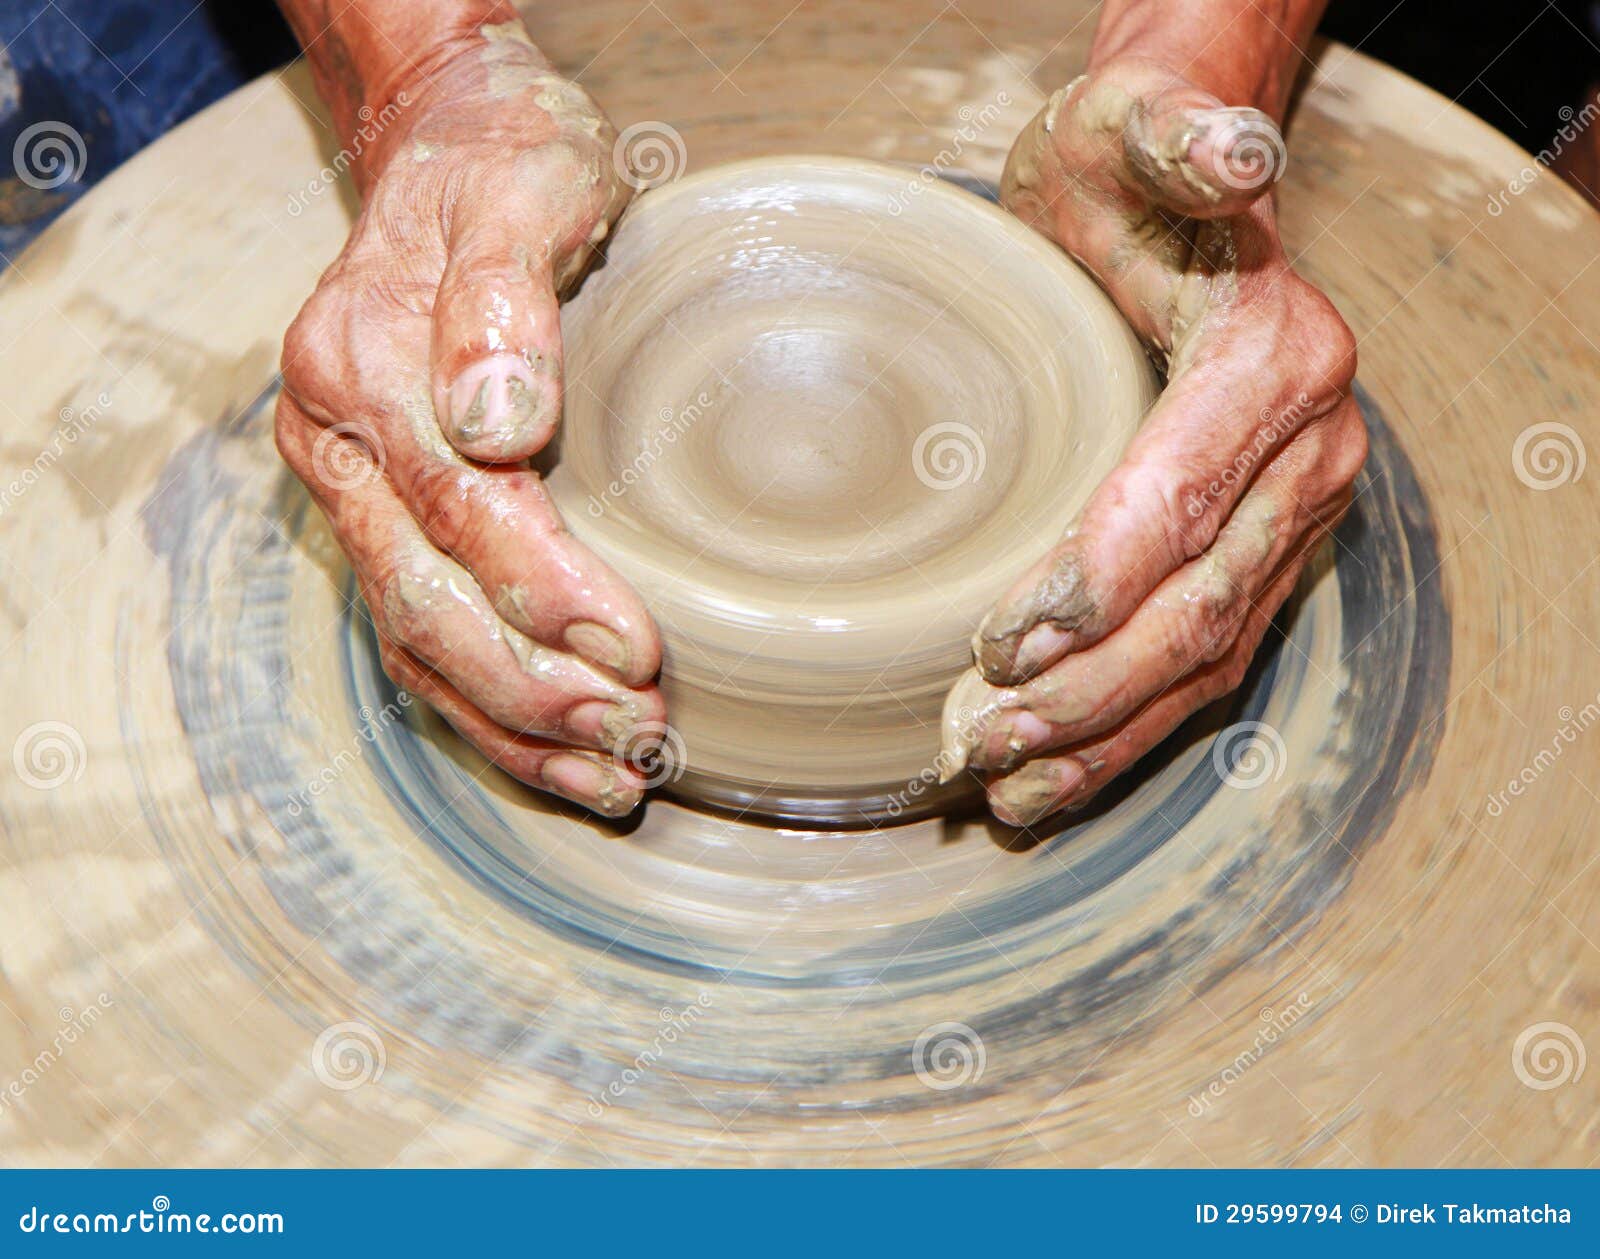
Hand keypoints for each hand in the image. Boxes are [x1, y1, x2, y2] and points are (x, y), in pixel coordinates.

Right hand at [274, 22, 664, 815]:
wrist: (444, 144)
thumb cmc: (502, 162)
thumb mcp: (522, 186)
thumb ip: (501, 301)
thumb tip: (499, 423)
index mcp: (360, 365)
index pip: (461, 507)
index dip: (546, 590)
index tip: (635, 652)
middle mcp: (336, 442)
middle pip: (425, 603)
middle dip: (533, 690)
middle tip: (637, 739)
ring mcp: (350, 489)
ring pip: (414, 644)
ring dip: (514, 727)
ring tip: (613, 777)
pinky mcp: (380, 518)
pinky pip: (417, 637)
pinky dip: (486, 709)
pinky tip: (556, 751)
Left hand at [943, 55, 1364, 826]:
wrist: (1167, 197)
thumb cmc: (1126, 169)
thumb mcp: (1133, 129)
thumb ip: (1178, 140)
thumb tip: (1234, 156)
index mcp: (1277, 361)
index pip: (1184, 499)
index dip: (1096, 584)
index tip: (999, 645)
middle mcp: (1309, 451)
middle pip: (1199, 604)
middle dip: (1091, 688)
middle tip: (983, 739)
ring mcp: (1293, 514)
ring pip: (1209, 655)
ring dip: (1107, 734)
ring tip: (1010, 787)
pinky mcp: (1260, 553)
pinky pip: (1207, 661)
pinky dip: (1131, 729)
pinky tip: (1058, 775)